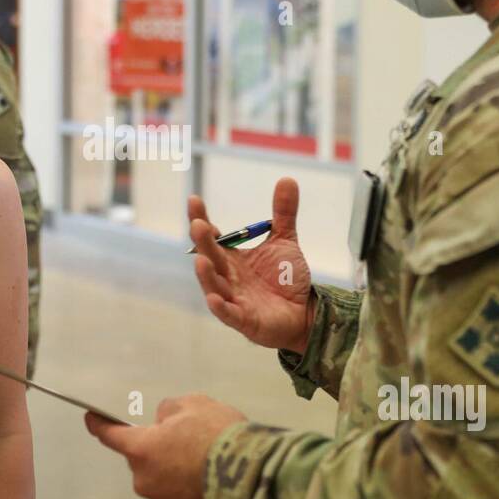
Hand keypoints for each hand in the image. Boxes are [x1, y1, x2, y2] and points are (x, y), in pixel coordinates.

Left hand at [84, 395, 246, 498]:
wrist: (249, 479)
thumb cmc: (217, 437)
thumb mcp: (193, 405)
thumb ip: (170, 410)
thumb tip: (165, 422)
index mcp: (141, 449)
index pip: (111, 435)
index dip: (100, 425)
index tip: (91, 419)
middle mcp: (144, 479)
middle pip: (141, 455)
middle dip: (156, 444)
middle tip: (185, 433)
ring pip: (159, 473)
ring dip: (172, 463)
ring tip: (204, 453)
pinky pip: (175, 489)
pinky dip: (185, 479)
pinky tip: (208, 470)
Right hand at [188, 178, 314, 353]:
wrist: (304, 313)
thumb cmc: (286, 279)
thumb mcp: (285, 241)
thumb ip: (283, 213)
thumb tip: (287, 179)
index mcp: (232, 257)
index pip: (212, 237)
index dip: (201, 220)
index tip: (194, 201)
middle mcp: (228, 276)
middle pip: (211, 257)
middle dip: (203, 243)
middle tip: (198, 225)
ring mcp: (234, 298)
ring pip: (215, 286)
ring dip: (206, 275)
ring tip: (200, 260)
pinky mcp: (244, 320)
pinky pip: (229, 314)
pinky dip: (221, 307)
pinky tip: (215, 299)